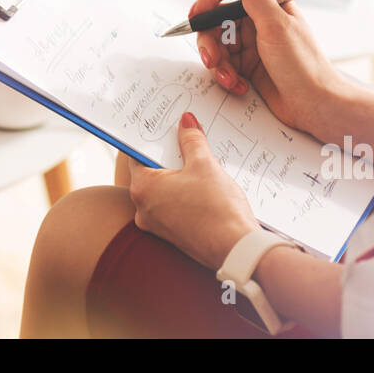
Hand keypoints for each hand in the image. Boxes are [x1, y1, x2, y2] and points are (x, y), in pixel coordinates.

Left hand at [127, 112, 260, 269]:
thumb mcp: (205, 164)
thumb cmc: (217, 209)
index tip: (165, 128)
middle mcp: (143, 210)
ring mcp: (157, 226)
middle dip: (170, 157)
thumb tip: (186, 122)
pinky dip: (184, 195)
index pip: (137, 154)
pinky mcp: (173, 236)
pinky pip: (173, 207)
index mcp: (142, 189)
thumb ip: (191, 140)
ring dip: (179, 177)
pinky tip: (205, 189)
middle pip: (151, 173)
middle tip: (187, 141)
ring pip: (163, 191)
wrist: (236, 250)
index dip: (153, 139)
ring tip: (201, 165)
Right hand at [193, 0, 344, 136]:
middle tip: (212, 59)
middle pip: (215, 19)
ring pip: (215, 44)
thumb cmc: (304, 65)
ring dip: (217, 63)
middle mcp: (257, 18)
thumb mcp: (275, 25)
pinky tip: (239, 85)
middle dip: (209, 41)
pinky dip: (225, 75)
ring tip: (229, 77)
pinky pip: (222, 64)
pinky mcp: (247, 64)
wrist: (316, 106)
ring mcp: (252, 41)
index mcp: (267, 1)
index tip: (198, 15)